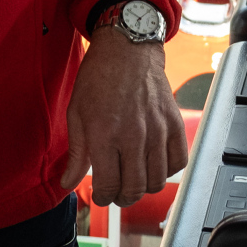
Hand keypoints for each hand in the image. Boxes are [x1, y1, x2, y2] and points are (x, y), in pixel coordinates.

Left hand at [59, 28, 187, 206]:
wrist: (127, 48)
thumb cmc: (99, 77)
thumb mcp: (76, 113)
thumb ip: (75, 153)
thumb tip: (67, 183)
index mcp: (104, 134)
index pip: (108, 187)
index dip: (102, 198)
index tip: (100, 194)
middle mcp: (133, 136)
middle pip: (134, 189)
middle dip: (122, 198)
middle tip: (116, 192)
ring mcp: (157, 130)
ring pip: (158, 181)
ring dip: (144, 188)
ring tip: (134, 180)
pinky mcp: (174, 123)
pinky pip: (178, 161)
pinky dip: (168, 170)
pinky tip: (154, 164)